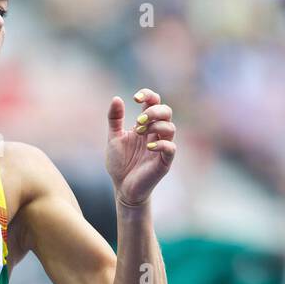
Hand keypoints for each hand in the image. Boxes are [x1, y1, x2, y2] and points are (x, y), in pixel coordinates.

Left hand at [106, 88, 175, 206]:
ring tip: (139, 133)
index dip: (148, 95)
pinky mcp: (164, 162)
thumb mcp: (113, 138)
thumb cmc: (120, 164)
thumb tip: (116, 98)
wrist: (122, 188)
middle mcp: (156, 134)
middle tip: (138, 122)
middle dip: (153, 111)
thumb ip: (114, 119)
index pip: (154, 102)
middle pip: (166, 111)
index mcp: (146, 125)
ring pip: (170, 128)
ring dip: (155, 126)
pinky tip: (148, 147)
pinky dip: (161, 144)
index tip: (135, 98)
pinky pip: (171, 148)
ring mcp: (162, 147)